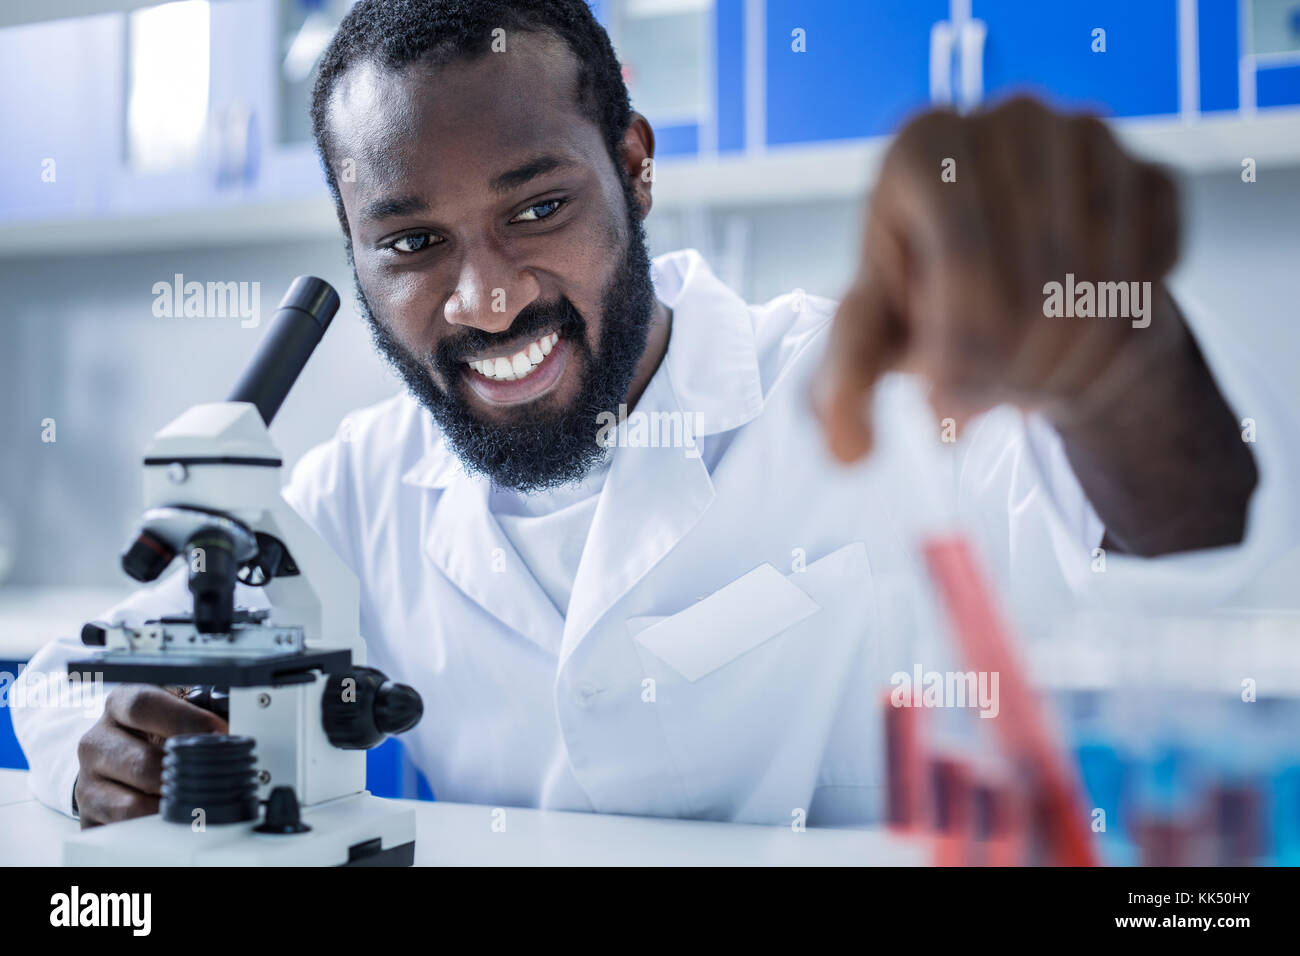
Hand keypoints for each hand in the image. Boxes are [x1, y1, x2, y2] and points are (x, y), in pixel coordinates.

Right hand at [75, 684, 226, 827]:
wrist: (114, 760)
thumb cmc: (152, 731)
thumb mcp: (174, 709)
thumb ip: (200, 711)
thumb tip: (234, 728)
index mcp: (120, 704)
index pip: (143, 705)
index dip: (187, 720)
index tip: (220, 733)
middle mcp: (97, 740)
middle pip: (142, 761)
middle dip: (184, 773)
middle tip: (214, 775)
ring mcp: (88, 778)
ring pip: (132, 802)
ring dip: (170, 802)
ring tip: (195, 797)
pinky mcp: (90, 812)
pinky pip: (125, 823)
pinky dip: (154, 822)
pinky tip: (171, 814)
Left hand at [819, 96, 1182, 461]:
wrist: (1013, 286)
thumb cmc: (928, 304)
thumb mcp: (872, 340)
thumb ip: (844, 388)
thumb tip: (848, 453)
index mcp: (925, 141)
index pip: (966, 255)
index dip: (963, 352)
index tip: (946, 408)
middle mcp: (1014, 116)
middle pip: (1038, 278)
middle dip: (1008, 374)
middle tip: (983, 409)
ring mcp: (1094, 138)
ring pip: (1103, 291)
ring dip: (1062, 373)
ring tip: (1019, 390)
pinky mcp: (1156, 175)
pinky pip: (1152, 285)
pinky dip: (1116, 349)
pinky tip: (1073, 357)